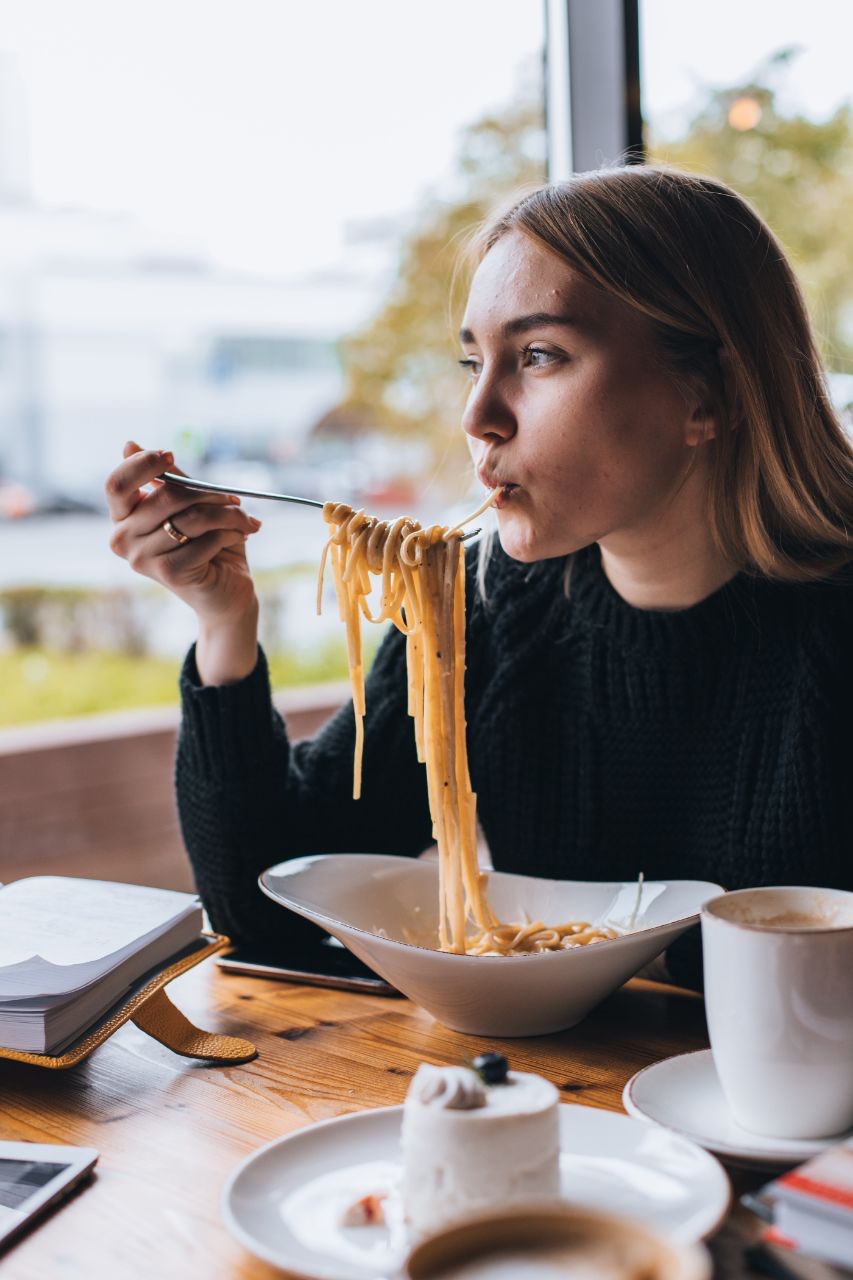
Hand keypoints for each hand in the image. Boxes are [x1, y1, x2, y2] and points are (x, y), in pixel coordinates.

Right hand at [106, 441, 260, 627]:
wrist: (226, 592)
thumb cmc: (207, 545)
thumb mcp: (189, 505)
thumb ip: (167, 480)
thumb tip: (128, 444)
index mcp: (123, 518)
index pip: (117, 484)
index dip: (142, 465)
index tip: (170, 456)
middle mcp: (123, 539)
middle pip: (166, 497)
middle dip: (210, 493)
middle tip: (234, 499)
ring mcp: (142, 559)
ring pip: (192, 517)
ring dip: (228, 514)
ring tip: (244, 519)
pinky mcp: (168, 573)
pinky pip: (206, 539)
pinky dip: (231, 533)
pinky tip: (240, 537)